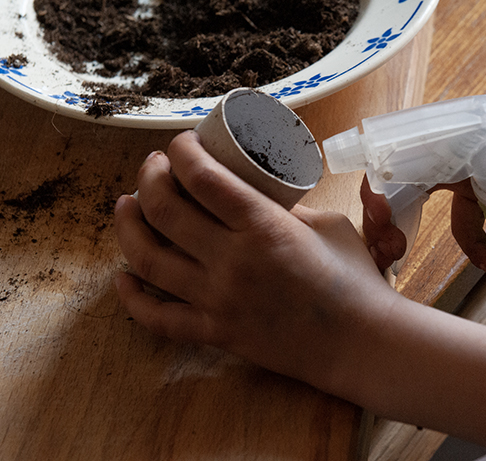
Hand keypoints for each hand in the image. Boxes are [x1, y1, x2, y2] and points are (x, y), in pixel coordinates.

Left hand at [114, 130, 397, 388]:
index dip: (181, 151)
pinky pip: (158, 317)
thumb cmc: (353, 278)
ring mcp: (219, 301)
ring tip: (127, 204)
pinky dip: (132, 296)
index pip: (202, 177)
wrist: (361, 343)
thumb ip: (281, 207)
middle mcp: (232, 262)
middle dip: (150, 176)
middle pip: (164, 209)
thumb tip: (247, 189)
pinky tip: (124, 276)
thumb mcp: (325, 223)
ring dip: (128, 225)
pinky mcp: (216, 333)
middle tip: (155, 165)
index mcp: (264, 227)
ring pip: (147, 258)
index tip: (182, 142)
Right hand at [360, 87, 485, 274]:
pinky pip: (469, 226)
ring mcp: (472, 175)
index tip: (381, 218)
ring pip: (434, 211)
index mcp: (461, 134)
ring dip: (439, 240)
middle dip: (390, 219)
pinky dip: (476, 247)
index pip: (403, 155)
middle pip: (405, 185)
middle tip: (392, 252)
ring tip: (469, 265)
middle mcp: (458, 153)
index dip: (382, 185)